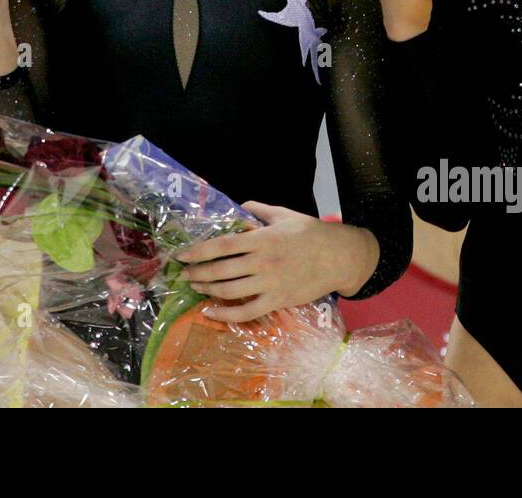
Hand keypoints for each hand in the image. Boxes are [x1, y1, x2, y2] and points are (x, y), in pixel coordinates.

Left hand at [173, 203, 378, 322]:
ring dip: (207, 289)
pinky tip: (211, 313)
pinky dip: (226, 314)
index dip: (199, 250)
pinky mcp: (277, 301)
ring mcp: (269, 284)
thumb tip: (242, 206)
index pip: (222, 245)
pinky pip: (246, 312)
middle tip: (184, 273)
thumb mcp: (285, 215)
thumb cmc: (311, 234)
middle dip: (198, 272)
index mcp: (262, 239)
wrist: (339, 257)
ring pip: (229, 291)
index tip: (182, 254)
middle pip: (221, 270)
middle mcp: (262, 262)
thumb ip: (260, 210)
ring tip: (195, 286)